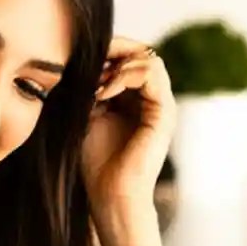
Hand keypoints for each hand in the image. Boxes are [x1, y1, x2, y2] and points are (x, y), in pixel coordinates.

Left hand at [81, 35, 177, 212]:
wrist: (110, 194)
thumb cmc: (97, 162)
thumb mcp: (89, 114)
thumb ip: (92, 87)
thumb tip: (83, 58)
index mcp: (138, 99)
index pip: (131, 57)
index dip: (109, 51)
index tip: (81, 62)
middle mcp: (154, 99)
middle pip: (142, 52)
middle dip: (114, 52)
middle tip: (89, 70)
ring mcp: (162, 105)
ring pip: (149, 58)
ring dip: (118, 65)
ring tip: (97, 86)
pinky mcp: (164, 113)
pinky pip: (151, 73)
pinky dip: (125, 76)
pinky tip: (104, 93)